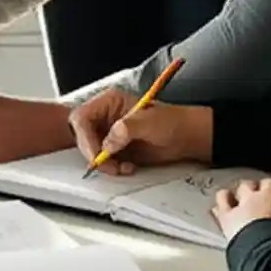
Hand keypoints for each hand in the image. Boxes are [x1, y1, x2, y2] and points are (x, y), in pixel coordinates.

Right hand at [67, 89, 212, 175]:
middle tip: (106, 164)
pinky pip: (104, 161)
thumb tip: (108, 142)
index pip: (83, 118)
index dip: (85, 137)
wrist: (187, 138)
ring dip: (104, 163)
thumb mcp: (148, 122)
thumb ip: (125, 129)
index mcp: (110, 102)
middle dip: (93, 153)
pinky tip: (127, 167)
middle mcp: (107, 118)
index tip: (96, 154)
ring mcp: (111, 134)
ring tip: (122, 166)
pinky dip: (112, 168)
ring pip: (92, 151)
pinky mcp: (117, 149)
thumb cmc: (172, 121)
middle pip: (83, 137)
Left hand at [211, 174, 270, 244]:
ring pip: (234, 191)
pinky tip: (220, 209)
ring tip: (239, 200)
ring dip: (237, 196)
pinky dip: (222, 206)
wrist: (268, 252)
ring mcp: (240, 205)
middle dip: (261, 189)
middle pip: (258, 184)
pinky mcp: (226, 218)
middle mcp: (259, 194)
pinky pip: (220, 205)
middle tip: (264, 196)